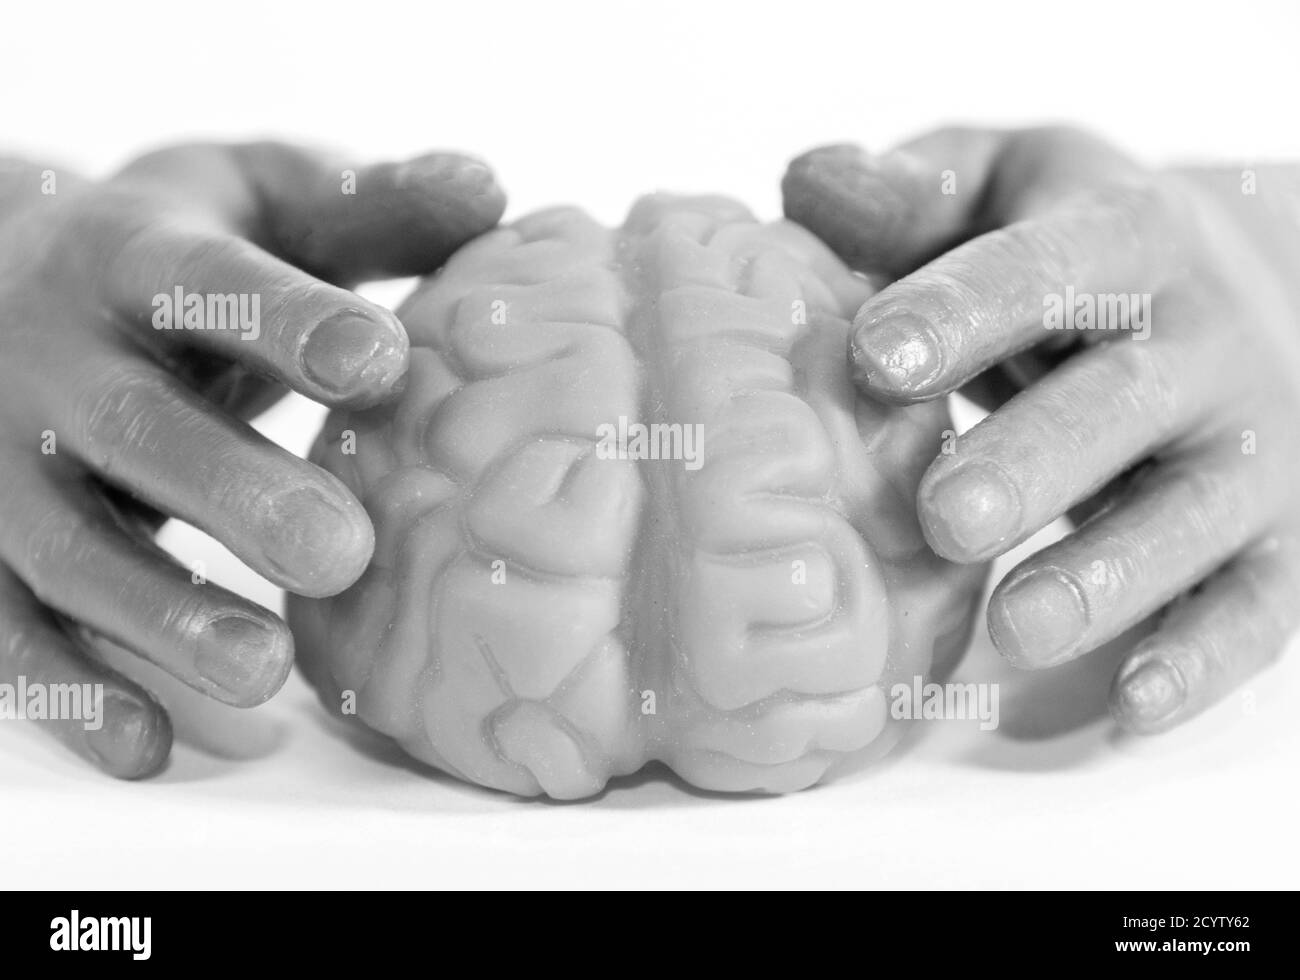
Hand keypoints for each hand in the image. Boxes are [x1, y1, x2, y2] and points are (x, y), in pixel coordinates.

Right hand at [0, 143, 504, 775]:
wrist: (7, 281)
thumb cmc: (177, 251)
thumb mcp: (261, 201)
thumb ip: (368, 207)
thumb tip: (489, 187)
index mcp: (126, 256)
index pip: (203, 286)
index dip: (287, 322)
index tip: (381, 361)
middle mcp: (48, 358)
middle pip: (134, 429)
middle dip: (234, 492)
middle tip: (342, 549)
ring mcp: (1, 461)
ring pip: (68, 545)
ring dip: (159, 614)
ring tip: (261, 671)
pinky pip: (12, 626)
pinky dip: (77, 689)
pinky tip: (151, 747)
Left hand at [784, 127, 1299, 734]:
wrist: (1254, 295)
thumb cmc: (1077, 250)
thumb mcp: (1005, 188)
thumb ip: (915, 194)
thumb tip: (807, 180)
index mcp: (1128, 238)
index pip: (1050, 268)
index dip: (964, 310)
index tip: (875, 357)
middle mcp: (1206, 342)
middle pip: (1123, 402)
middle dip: (1036, 461)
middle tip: (945, 516)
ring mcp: (1255, 448)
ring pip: (1193, 514)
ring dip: (1109, 574)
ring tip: (1017, 626)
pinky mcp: (1282, 540)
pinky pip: (1257, 607)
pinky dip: (1200, 656)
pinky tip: (1132, 705)